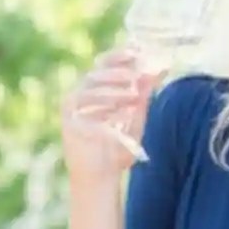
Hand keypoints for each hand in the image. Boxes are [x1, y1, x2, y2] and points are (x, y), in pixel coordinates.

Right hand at [60, 47, 163, 187]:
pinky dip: (106, 107)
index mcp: (95, 89)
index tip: (139, 51)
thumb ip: (145, 95)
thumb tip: (160, 69)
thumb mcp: (137, 117)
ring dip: (114, 89)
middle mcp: (80, 94)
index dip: (120, 56)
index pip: (105, 64)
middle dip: (118, 71)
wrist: (100, 176)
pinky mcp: (68, 121)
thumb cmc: (117, 148)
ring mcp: (72, 107)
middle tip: (137, 72)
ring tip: (134, 93)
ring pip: (91, 87)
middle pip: (97, 73)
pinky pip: (86, 107)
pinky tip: (124, 110)